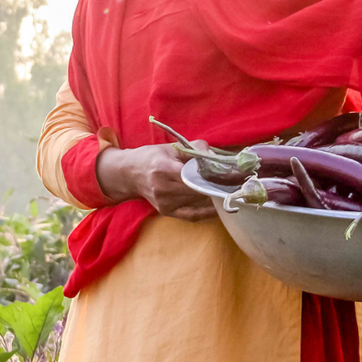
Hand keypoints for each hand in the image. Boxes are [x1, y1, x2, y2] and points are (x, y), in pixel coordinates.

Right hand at [96, 143, 216, 220]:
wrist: (129, 173)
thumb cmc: (151, 157)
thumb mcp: (170, 147)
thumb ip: (194, 148)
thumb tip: (214, 156)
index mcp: (163, 169)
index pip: (193, 175)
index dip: (211, 173)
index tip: (227, 171)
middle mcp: (163, 188)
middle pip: (197, 188)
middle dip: (214, 183)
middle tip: (233, 179)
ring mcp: (165, 202)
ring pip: (197, 199)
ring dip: (212, 194)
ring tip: (226, 187)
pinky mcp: (166, 211)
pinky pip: (192, 215)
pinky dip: (207, 212)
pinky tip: (219, 207)